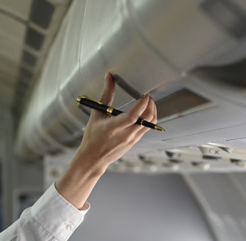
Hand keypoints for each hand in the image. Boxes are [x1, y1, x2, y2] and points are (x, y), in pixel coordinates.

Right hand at [56, 72, 157, 207]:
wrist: (93, 159)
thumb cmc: (92, 137)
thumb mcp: (96, 114)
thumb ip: (105, 95)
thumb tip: (109, 77)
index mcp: (114, 128)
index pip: (133, 117)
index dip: (142, 105)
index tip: (146, 95)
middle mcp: (125, 135)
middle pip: (147, 119)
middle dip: (151, 105)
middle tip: (148, 97)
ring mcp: (132, 140)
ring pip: (150, 124)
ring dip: (152, 111)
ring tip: (148, 103)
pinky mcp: (134, 142)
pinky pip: (147, 128)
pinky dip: (148, 119)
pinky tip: (144, 113)